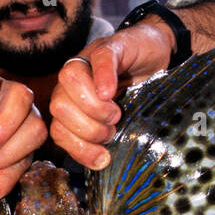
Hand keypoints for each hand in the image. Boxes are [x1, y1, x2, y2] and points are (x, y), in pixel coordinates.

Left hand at [49, 1, 214, 168]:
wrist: (157, 54)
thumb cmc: (136, 94)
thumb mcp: (120, 124)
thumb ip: (103, 141)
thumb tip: (101, 167)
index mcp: (70, 105)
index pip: (57, 131)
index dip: (77, 148)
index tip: (103, 156)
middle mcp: (71, 84)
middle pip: (58, 108)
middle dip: (87, 128)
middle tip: (112, 128)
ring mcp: (88, 62)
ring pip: (69, 82)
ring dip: (94, 106)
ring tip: (116, 111)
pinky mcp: (108, 46)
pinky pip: (98, 60)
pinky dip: (103, 78)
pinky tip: (113, 91)